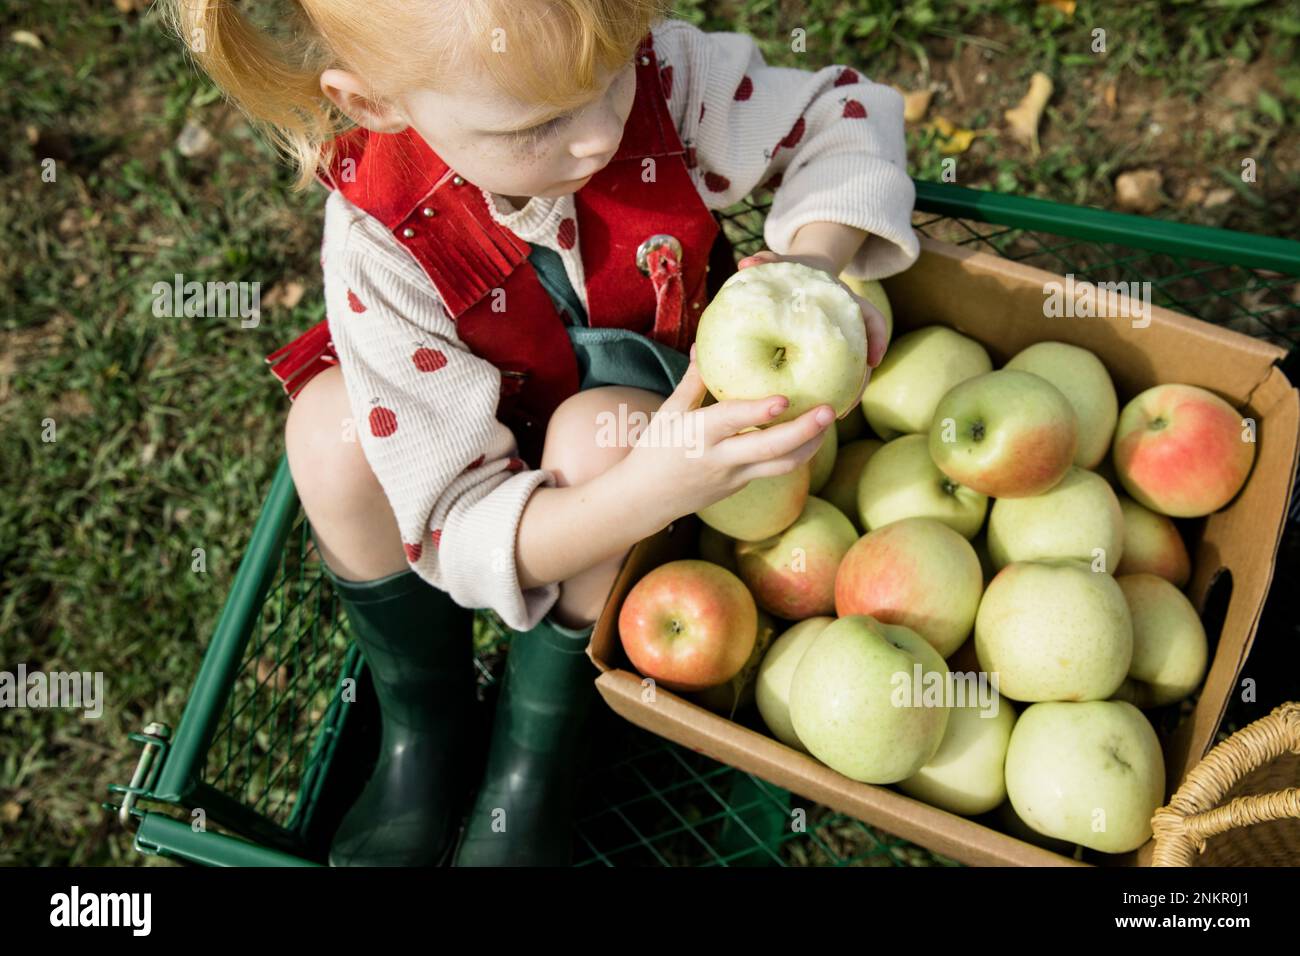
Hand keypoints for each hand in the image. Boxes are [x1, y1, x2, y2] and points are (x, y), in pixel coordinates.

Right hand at [621, 345, 834, 521]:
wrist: (645, 499)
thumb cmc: (654, 449)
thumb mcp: (669, 412)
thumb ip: (693, 381)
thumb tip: (703, 345)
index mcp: (698, 435)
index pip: (732, 422)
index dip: (759, 412)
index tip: (784, 399)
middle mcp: (720, 458)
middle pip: (770, 449)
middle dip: (804, 430)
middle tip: (829, 411)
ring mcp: (734, 476)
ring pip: (782, 465)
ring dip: (810, 445)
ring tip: (828, 423)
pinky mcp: (742, 485)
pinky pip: (775, 469)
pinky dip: (796, 452)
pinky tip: (810, 435)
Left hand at [736, 249, 889, 405]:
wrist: (800, 276)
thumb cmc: (788, 271)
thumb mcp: (779, 263)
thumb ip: (766, 262)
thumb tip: (747, 263)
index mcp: (844, 303)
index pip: (871, 319)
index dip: (876, 337)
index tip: (875, 359)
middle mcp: (848, 328)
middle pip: (864, 357)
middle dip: (858, 383)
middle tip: (846, 407)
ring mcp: (839, 346)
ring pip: (851, 375)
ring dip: (844, 398)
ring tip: (831, 420)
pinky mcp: (826, 359)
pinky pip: (832, 381)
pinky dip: (825, 397)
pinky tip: (808, 419)